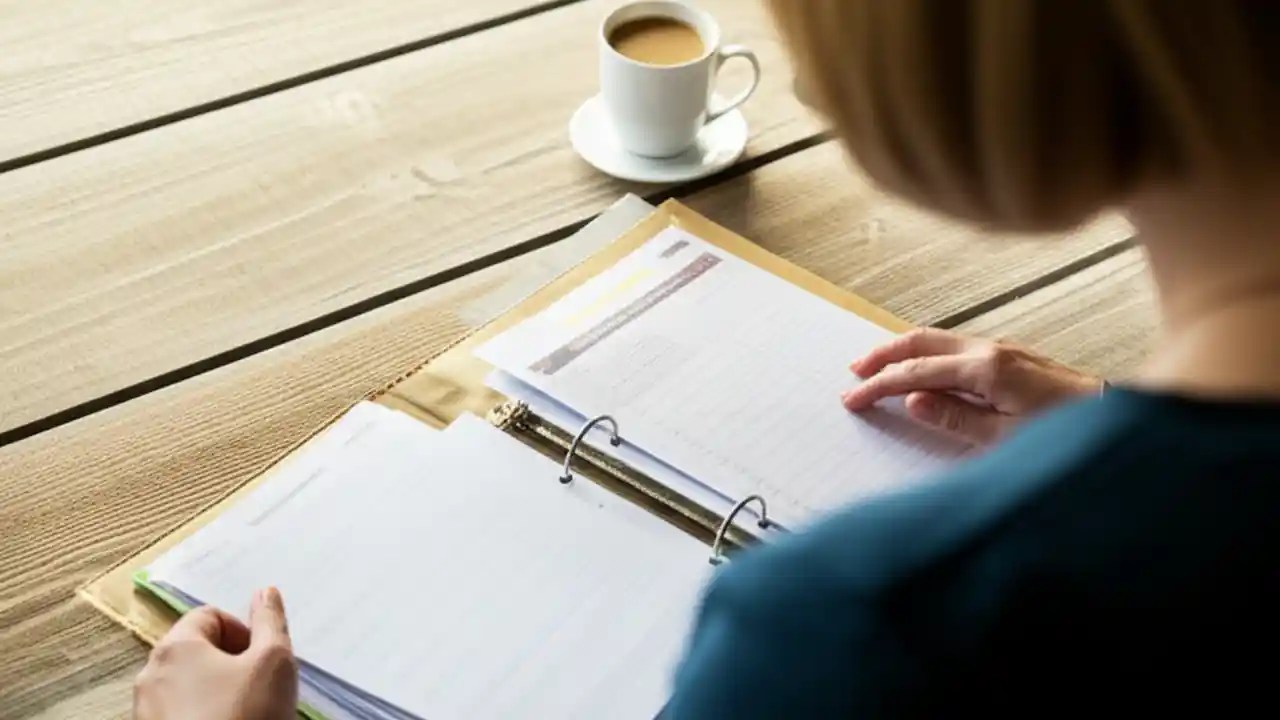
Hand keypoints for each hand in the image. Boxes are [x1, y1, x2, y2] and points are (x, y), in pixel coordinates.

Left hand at [134, 587, 297, 719]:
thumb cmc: (246, 716)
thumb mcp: (274, 662)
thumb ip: (271, 622)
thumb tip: (266, 592)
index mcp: (176, 647)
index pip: (210, 616)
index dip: (243, 631)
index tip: (263, 659)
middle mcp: (150, 675)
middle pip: (197, 650)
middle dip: (232, 662)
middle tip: (259, 685)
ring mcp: (145, 711)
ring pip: (187, 685)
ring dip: (218, 691)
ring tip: (245, 713)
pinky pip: (179, 714)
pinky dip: (203, 716)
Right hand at [841, 328, 1101, 444]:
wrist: (1111, 417)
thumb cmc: (1061, 433)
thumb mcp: (1004, 438)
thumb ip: (955, 417)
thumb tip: (913, 401)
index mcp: (985, 369)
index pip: (915, 373)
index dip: (879, 386)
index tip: (853, 398)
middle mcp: (989, 349)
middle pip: (920, 341)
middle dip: (882, 355)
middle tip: (853, 372)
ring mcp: (1000, 347)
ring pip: (936, 337)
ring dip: (901, 349)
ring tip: (875, 364)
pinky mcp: (1008, 353)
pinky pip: (953, 344)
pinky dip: (925, 351)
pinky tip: (918, 364)